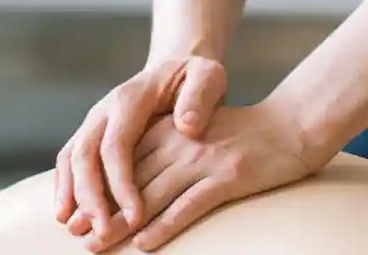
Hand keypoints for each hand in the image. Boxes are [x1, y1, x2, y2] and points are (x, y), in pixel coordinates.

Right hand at [54, 56, 226, 234]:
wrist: (174, 67)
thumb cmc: (194, 78)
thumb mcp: (207, 76)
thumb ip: (199, 97)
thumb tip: (187, 125)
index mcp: (130, 98)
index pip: (116, 145)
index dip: (122, 183)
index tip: (136, 216)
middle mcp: (104, 110)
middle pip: (85, 155)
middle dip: (90, 198)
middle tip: (102, 234)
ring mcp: (94, 121)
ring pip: (71, 159)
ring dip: (72, 195)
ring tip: (76, 230)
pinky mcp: (92, 133)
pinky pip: (70, 161)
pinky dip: (65, 187)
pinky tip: (67, 214)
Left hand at [77, 102, 319, 252]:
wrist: (292, 125)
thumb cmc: (241, 134)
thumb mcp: (195, 130)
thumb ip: (164, 145)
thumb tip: (132, 179)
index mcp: (168, 128)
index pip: (122, 162)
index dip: (97, 190)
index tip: (75, 214)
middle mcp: (179, 142)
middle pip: (129, 181)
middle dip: (100, 211)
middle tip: (78, 236)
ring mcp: (202, 159)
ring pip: (151, 195)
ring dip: (121, 224)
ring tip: (99, 245)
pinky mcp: (227, 177)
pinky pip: (188, 205)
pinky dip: (163, 225)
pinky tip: (145, 243)